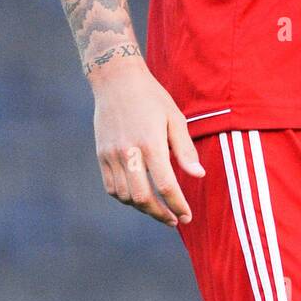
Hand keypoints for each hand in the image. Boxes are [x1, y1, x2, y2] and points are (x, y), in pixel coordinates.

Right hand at [91, 59, 204, 225]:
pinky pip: (112, 187)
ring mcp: (112, 155)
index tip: (187, 216)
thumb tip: (199, 176)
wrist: (116, 80)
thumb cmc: (151, 97)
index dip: (178, 205)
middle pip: (143, 197)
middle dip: (160, 214)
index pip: (166, 185)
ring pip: (126, 196)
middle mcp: (129, 152)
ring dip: (143, 208)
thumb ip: (185, 150)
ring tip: (158, 209)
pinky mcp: (101, 155)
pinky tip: (139, 196)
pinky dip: (126, 198)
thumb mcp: (175, 118)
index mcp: (151, 142)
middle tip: (174, 220)